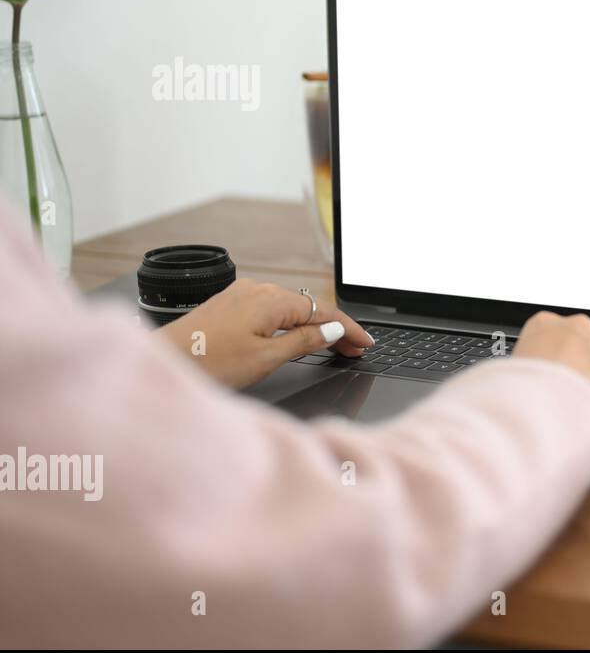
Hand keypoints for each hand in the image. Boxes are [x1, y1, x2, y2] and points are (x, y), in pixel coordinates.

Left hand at [158, 279, 373, 388]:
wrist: (160, 362)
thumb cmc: (205, 363)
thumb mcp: (266, 357)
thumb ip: (303, 340)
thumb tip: (331, 330)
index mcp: (271, 299)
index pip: (324, 311)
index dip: (349, 329)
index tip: (366, 342)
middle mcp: (257, 290)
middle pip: (309, 308)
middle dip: (335, 328)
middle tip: (355, 349)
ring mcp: (241, 295)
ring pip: (290, 309)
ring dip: (314, 326)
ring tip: (333, 346)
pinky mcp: (229, 305)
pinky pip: (271, 311)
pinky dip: (291, 324)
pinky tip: (297, 337)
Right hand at [513, 311, 589, 412]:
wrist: (543, 409)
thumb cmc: (519, 391)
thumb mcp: (507, 370)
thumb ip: (519, 368)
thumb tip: (511, 382)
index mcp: (545, 324)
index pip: (552, 330)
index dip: (555, 351)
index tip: (555, 364)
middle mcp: (579, 331)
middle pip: (588, 339)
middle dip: (585, 358)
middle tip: (577, 380)